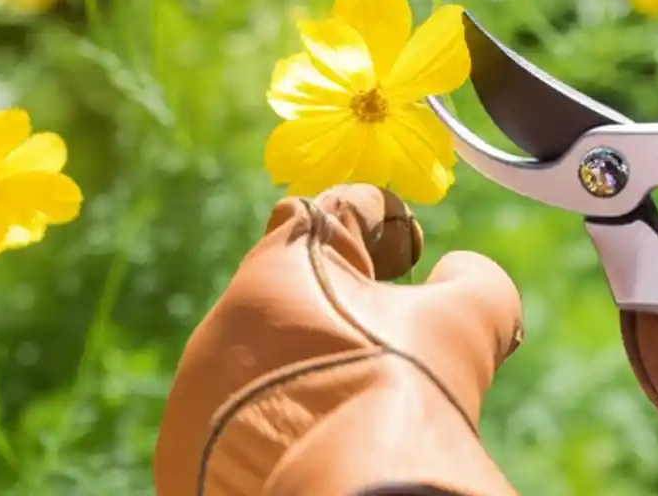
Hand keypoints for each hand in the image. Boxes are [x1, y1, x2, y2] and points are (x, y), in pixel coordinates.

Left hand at [154, 184, 523, 495]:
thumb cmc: (404, 395)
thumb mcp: (467, 321)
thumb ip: (472, 277)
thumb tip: (459, 270)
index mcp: (287, 259)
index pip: (338, 209)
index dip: (385, 223)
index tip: (413, 254)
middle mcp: (226, 316)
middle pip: (294, 285)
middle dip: (346, 301)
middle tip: (398, 332)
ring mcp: (198, 386)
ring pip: (264, 353)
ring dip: (309, 361)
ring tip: (362, 399)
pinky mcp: (185, 448)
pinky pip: (241, 414)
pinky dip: (281, 419)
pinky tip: (324, 440)